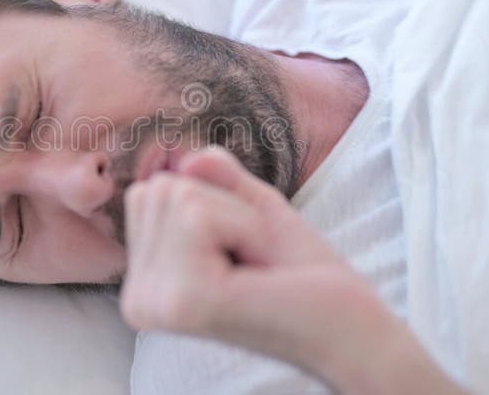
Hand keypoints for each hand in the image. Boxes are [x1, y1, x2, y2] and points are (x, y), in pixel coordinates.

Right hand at [120, 146, 461, 394]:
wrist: (349, 331)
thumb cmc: (303, 278)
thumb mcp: (253, 211)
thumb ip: (218, 178)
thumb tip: (190, 157)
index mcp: (143, 285)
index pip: (149, 192)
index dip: (212, 204)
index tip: (242, 251)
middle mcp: (139, 299)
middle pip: (161, 189)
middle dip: (224, 207)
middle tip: (255, 260)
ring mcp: (155, 303)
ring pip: (178, 195)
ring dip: (238, 220)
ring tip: (257, 268)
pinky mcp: (184, 301)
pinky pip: (198, 212)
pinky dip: (245, 228)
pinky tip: (258, 275)